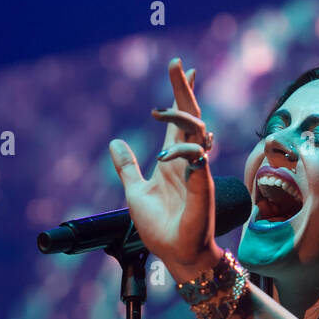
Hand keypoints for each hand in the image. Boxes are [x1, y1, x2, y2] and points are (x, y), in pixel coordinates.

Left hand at [108, 57, 222, 280]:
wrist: (176, 254)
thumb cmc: (160, 228)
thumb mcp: (135, 192)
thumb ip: (127, 167)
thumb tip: (115, 143)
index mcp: (174, 160)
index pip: (179, 121)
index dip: (179, 95)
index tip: (180, 68)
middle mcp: (189, 162)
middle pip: (191, 117)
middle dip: (185, 90)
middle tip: (179, 64)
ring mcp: (198, 172)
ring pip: (198, 131)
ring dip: (182, 114)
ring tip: (161, 107)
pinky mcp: (203, 187)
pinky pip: (198, 160)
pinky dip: (184, 152)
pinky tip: (165, 154)